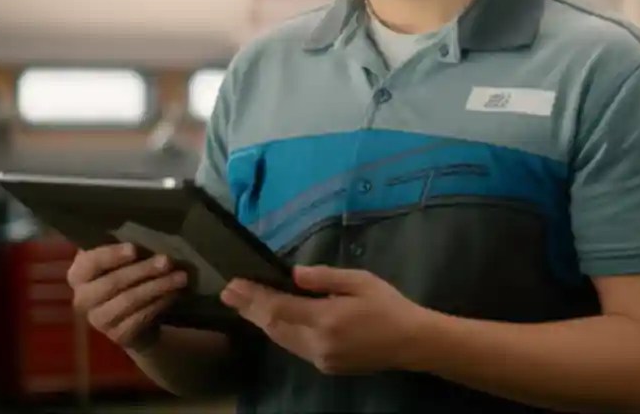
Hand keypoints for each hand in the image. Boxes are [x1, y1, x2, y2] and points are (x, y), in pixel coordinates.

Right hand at [67, 243, 189, 349]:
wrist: (135, 318)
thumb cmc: (127, 277)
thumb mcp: (121, 261)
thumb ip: (124, 249)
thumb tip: (145, 235)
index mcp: (79, 275)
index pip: (88, 264)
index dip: (110, 256)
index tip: (134, 249)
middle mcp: (83, 299)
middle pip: (112, 283)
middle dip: (142, 271)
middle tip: (168, 261)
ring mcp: (98, 320)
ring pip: (129, 301)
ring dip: (157, 287)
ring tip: (181, 277)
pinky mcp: (118, 335)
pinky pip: (140, 318)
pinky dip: (160, 303)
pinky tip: (174, 294)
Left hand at [221, 266, 431, 374]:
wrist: (411, 342)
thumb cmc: (389, 306)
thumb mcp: (360, 281)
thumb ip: (325, 278)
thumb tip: (294, 274)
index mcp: (326, 319)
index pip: (278, 308)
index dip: (254, 297)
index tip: (235, 284)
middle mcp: (317, 343)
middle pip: (273, 326)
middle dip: (250, 308)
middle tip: (229, 292)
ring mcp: (320, 358)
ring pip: (281, 339)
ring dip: (261, 321)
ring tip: (244, 305)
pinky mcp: (325, 365)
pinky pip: (294, 346)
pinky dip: (280, 331)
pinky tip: (274, 321)